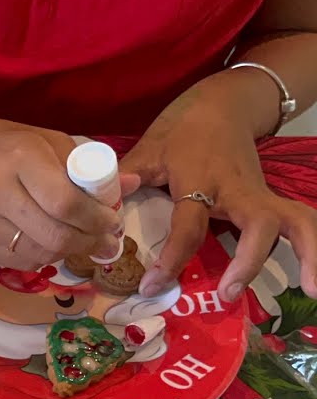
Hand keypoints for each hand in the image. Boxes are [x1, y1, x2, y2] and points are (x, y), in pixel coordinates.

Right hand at [0, 117, 127, 270]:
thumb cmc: (3, 145)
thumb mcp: (47, 142)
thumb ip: (87, 166)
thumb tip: (130, 186)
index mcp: (17, 159)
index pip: (66, 204)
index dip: (97, 219)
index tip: (112, 221)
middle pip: (55, 236)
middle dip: (89, 242)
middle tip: (104, 239)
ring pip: (40, 255)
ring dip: (68, 251)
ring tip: (79, 239)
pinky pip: (20, 262)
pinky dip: (43, 256)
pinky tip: (48, 241)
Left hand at [121, 73, 316, 300]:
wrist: (223, 104)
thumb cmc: (180, 130)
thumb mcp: (148, 149)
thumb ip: (125, 177)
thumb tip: (103, 206)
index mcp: (201, 181)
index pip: (189, 227)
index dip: (171, 259)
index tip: (152, 286)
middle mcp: (237, 191)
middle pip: (258, 224)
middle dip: (247, 261)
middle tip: (227, 294)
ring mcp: (260, 195)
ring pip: (295, 221)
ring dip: (307, 254)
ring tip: (312, 290)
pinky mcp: (270, 201)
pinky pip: (298, 222)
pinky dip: (311, 247)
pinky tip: (313, 279)